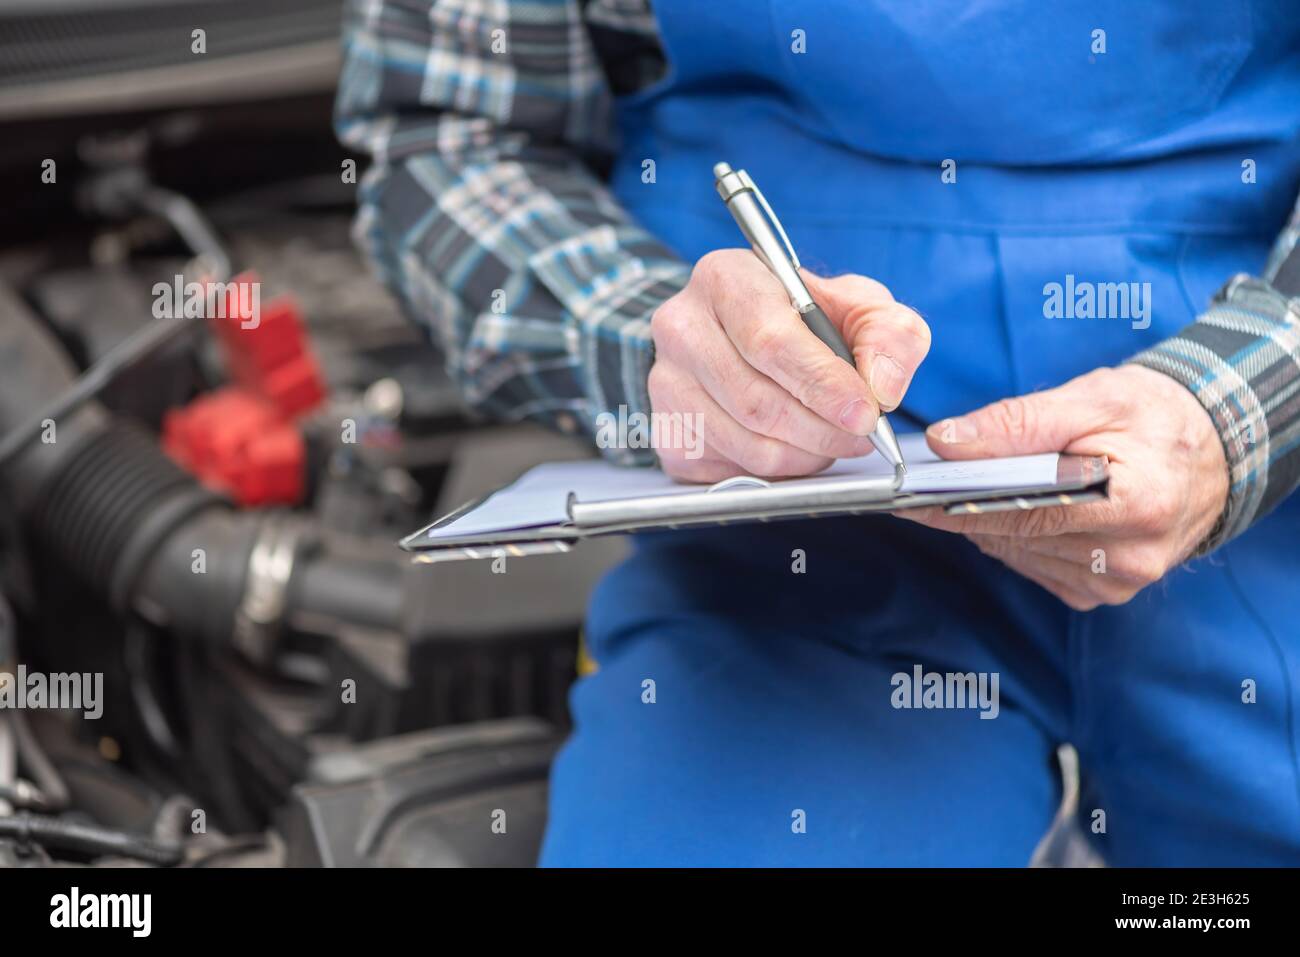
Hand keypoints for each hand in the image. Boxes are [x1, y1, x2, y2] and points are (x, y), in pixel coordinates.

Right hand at [648, 248, 930, 481]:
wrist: (749, 337)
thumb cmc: (807, 318)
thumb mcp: (861, 307)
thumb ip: (889, 335)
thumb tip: (882, 387)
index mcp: (725, 278)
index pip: (769, 340)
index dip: (822, 384)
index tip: (865, 412)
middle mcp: (681, 326)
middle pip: (755, 400)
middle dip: (821, 428)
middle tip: (861, 434)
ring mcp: (665, 382)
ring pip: (745, 442)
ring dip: (804, 453)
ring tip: (833, 438)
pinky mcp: (668, 432)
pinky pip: (730, 468)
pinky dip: (778, 470)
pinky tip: (796, 446)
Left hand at [898, 365, 1228, 610]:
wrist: (1212, 449)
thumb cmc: (1154, 417)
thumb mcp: (1093, 399)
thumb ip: (1018, 422)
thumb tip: (947, 442)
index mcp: (1136, 505)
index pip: (1024, 513)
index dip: (959, 504)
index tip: (911, 495)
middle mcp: (1130, 557)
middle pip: (1016, 537)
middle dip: (966, 508)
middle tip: (928, 482)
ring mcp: (1118, 583)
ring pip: (1018, 554)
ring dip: (989, 523)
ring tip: (973, 487)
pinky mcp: (1103, 593)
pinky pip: (1035, 567)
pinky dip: (1015, 539)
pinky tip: (1018, 510)